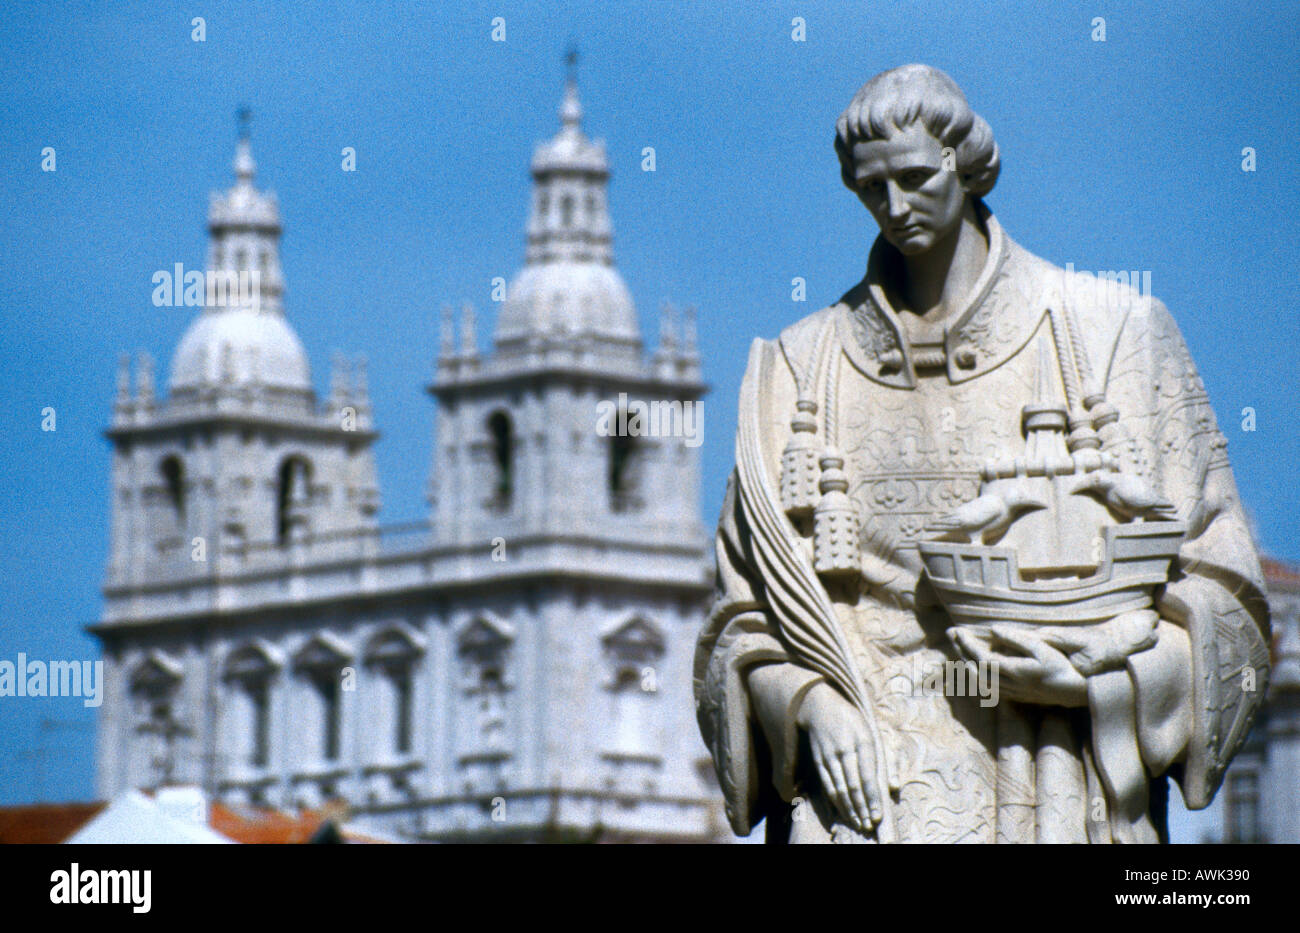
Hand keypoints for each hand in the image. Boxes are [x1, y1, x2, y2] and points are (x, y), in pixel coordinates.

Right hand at [795, 681, 886, 833]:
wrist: (820, 705)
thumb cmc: (852, 721)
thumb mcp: (872, 733)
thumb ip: (885, 759)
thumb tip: (893, 786)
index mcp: (863, 741)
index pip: (868, 776)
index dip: (872, 798)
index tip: (877, 816)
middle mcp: (845, 749)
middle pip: (853, 786)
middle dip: (862, 808)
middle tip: (868, 825)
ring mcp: (830, 755)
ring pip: (839, 788)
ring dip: (849, 809)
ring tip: (858, 823)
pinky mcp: (819, 760)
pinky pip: (827, 784)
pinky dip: (835, 800)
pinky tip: (843, 811)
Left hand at [952, 623, 1088, 706]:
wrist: (1075, 691)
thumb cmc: (1061, 665)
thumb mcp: (1041, 647)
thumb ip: (1016, 638)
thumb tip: (992, 630)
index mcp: (1014, 671)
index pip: (981, 657)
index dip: (967, 644)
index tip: (958, 630)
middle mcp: (1008, 685)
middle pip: (974, 669)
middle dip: (960, 650)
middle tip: (951, 633)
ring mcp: (1010, 693)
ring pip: (978, 680)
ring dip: (965, 661)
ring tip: (958, 645)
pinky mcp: (1013, 696)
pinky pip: (986, 686)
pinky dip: (974, 673)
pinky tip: (972, 663)